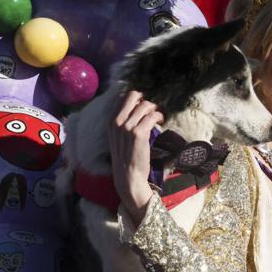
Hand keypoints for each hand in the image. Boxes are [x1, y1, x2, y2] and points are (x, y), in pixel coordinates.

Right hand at [108, 91, 163, 223]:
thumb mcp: (118, 136)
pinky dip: (159, 116)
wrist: (128, 175)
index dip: (137, 98)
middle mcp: (117, 121)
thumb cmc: (126, 156)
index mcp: (110, 121)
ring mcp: (127, 127)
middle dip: (145, 100)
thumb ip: (124, 121)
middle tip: (151, 109)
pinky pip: (153, 116)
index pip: (123, 97)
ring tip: (157, 117)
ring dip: (155, 109)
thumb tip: (137, 105)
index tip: (143, 105)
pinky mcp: (139, 133)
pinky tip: (161, 121)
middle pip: (134, 96)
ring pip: (145, 105)